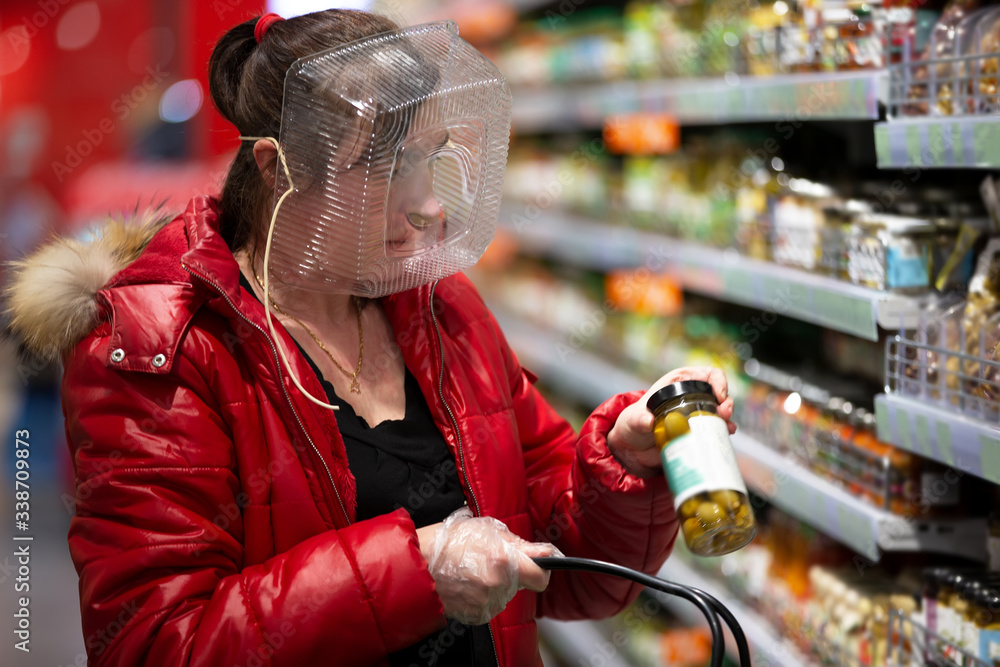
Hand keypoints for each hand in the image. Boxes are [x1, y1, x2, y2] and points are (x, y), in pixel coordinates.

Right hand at [416, 507, 559, 624]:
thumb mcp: (485, 529)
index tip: (539, 564)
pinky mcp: (476, 615)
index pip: (541, 577)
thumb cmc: (447, 541)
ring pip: (506, 594)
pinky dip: (483, 596)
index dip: (543, 569)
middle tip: (490, 558)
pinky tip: (467, 583)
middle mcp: (498, 584)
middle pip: (521, 584)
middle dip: (513, 572)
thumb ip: (517, 542)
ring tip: (473, 569)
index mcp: (503, 560)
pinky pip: (491, 604)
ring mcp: (486, 603)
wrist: (415, 564)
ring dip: (497, 584)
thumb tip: (544, 552)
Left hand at [607, 366, 735, 477]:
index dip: (718, 381)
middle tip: (724, 415)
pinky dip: (723, 432)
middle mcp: (691, 396)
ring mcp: (697, 414)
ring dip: (727, 419)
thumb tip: (648, 422)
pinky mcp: (698, 432)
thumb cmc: (632, 424)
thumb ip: (639, 419)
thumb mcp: (633, 420)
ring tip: (727, 428)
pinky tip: (725, 436)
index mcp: (679, 383)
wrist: (633, 448)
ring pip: (721, 412)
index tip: (720, 396)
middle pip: (719, 393)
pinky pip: (717, 430)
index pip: (707, 374)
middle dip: (727, 403)